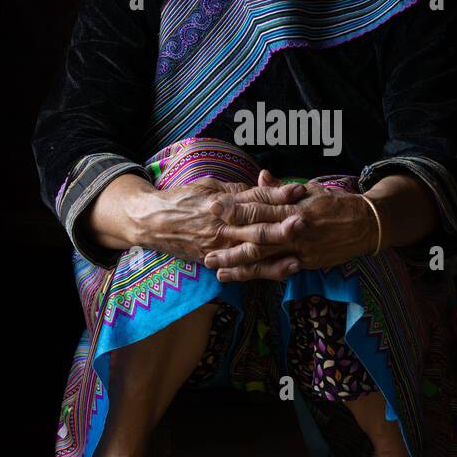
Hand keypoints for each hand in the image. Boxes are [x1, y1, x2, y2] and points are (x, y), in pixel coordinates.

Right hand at [136, 172, 308, 265]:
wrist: (151, 222)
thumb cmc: (181, 200)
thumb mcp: (208, 186)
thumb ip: (236, 191)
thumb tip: (263, 187)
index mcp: (220, 203)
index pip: (253, 199)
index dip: (276, 194)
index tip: (297, 190)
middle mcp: (220, 227)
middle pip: (255, 227)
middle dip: (281, 225)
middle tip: (304, 221)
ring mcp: (218, 247)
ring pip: (252, 251)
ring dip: (277, 254)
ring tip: (299, 254)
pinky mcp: (215, 261)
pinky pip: (243, 268)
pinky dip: (265, 270)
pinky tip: (285, 270)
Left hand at [203, 172, 377, 281]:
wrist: (367, 224)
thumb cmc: (335, 203)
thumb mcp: (310, 189)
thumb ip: (281, 188)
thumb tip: (260, 174)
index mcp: (294, 207)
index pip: (260, 207)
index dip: (236, 208)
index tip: (214, 207)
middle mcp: (296, 229)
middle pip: (257, 236)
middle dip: (230, 241)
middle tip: (206, 244)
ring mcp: (301, 249)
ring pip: (265, 258)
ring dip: (239, 264)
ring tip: (216, 268)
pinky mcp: (307, 262)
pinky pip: (279, 270)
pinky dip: (260, 274)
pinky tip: (242, 277)